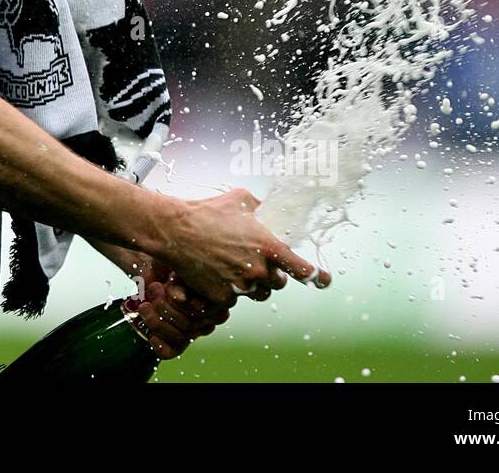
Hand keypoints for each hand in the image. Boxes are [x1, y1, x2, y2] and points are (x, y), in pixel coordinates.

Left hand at [121, 257, 233, 359]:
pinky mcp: (177, 339)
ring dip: (157, 322)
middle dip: (166, 307)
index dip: (186, 302)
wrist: (153, 267)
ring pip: (180, 337)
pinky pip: (172, 350)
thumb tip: (179, 297)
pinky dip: (161, 346)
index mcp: (214, 295)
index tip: (169, 287)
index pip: (207, 309)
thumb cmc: (168, 262)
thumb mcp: (174, 260)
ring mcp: (193, 328)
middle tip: (153, 289)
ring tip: (144, 306)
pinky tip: (152, 336)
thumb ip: (179, 277)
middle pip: (191, 324)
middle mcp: (208, 315)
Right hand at [160, 188, 331, 305]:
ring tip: (233, 265)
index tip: (323, 280)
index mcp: (268, 246)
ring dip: (251, 283)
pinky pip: (235, 298)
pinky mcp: (223, 296)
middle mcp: (258, 269)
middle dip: (271, 274)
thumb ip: (261, 208)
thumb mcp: (241, 200)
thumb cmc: (207, 212)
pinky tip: (216, 272)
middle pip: (278, 283)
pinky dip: (229, 289)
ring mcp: (241, 285)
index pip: (302, 269)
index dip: (316, 276)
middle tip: (256, 262)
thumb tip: (268, 211)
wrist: (176, 230)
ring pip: (257, 292)